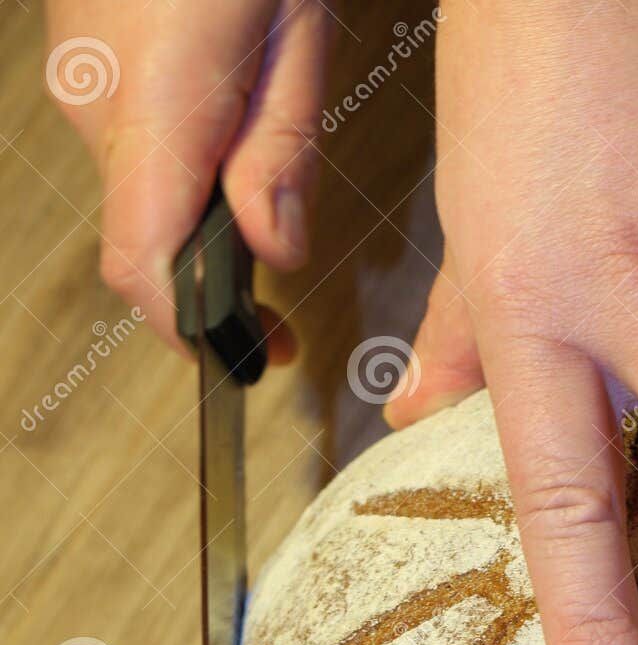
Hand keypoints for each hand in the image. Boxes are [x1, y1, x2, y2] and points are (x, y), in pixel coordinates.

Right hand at [44, 0, 331, 358]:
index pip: (146, 268)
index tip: (247, 356)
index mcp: (158, 106)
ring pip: (139, 191)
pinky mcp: (79, 60)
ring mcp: (79, 81)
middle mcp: (98, 103)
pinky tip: (226, 109)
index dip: (191, 333)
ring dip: (199, 207)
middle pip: (143, 239)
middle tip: (279, 299)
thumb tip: (276, 252)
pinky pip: (128, 143)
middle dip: (212, 274)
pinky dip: (179, 160)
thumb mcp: (299, 36)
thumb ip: (282, 153)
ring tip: (264, 140)